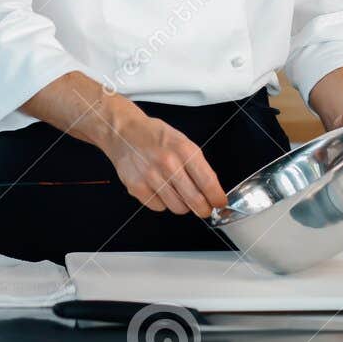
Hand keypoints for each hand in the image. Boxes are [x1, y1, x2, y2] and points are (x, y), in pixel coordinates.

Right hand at [100, 107, 228, 218]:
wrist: (123, 132)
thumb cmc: (155, 137)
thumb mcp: (182, 142)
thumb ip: (197, 165)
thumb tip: (211, 191)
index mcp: (184, 150)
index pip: (208, 183)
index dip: (217, 198)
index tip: (220, 203)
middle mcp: (168, 164)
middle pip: (195, 201)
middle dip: (203, 209)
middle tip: (204, 209)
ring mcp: (151, 177)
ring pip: (177, 208)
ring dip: (182, 205)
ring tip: (177, 193)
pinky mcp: (137, 187)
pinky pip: (159, 207)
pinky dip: (162, 202)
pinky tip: (159, 189)